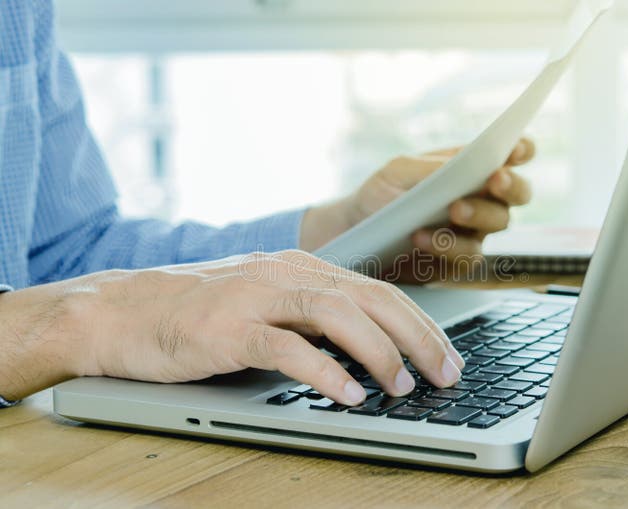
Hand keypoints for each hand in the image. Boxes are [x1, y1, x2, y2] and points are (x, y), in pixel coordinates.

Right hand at [0, 251, 463, 404]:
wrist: (125, 310)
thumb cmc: (201, 312)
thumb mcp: (268, 302)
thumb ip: (314, 317)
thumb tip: (371, 348)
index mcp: (302, 268)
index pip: (377, 290)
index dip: (420, 323)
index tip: (447, 356)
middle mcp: (286, 275)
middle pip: (369, 299)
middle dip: (417, 337)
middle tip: (446, 374)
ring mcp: (256, 298)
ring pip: (335, 315)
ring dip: (378, 352)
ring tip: (402, 387)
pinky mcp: (227, 328)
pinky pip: (286, 347)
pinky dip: (323, 371)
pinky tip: (347, 395)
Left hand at [301, 139, 534, 278]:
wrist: (355, 230)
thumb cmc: (383, 192)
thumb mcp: (399, 170)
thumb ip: (432, 167)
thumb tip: (464, 166)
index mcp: (475, 168)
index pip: (513, 155)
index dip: (522, 149)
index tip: (518, 147)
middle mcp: (484, 199)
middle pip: (518, 193)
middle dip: (512, 185)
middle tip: (495, 179)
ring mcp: (475, 232)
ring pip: (499, 224)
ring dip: (479, 214)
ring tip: (454, 209)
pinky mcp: (458, 263)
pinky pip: (467, 256)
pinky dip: (445, 246)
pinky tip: (420, 237)